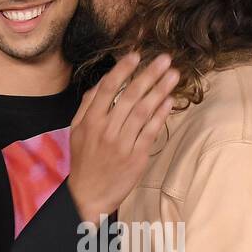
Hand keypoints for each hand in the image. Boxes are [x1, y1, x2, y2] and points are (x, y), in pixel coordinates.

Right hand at [67, 50, 178, 225]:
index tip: (136, 55)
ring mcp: (123, 144)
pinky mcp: (136, 157)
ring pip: (143, 112)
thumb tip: (102, 84)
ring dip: (160, 91)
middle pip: (130, 96)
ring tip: (173, 75)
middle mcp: (107, 130)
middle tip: (164, 59)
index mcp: (91, 121)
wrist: (88, 195)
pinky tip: (169, 101)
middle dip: (149, 75)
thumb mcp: (77, 130)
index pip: (108, 89)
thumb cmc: (84, 160)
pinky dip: (161, 115)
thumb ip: (89, 105)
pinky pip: (151, 131)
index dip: (123, 70)